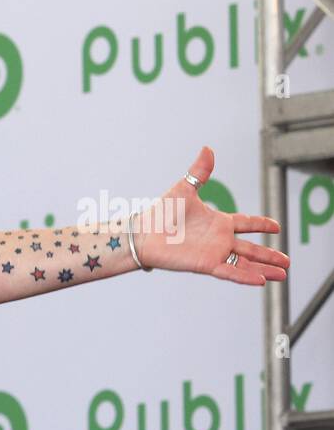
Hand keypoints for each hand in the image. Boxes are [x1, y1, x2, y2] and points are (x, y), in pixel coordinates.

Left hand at [132, 146, 288, 285]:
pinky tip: (262, 281)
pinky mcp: (206, 264)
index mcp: (218, 221)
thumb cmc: (161, 212)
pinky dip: (246, 276)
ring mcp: (214, 253)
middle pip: (251, 249)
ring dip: (264, 268)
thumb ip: (200, 171)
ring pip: (245, 263)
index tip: (277, 226)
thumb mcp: (185, 189)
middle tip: (287, 261)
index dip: (261, 224)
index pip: (246, 223)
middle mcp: (218, 239)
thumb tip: (207, 148)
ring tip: (283, 275)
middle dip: (270, 255)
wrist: (143, 233)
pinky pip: (230, 272)